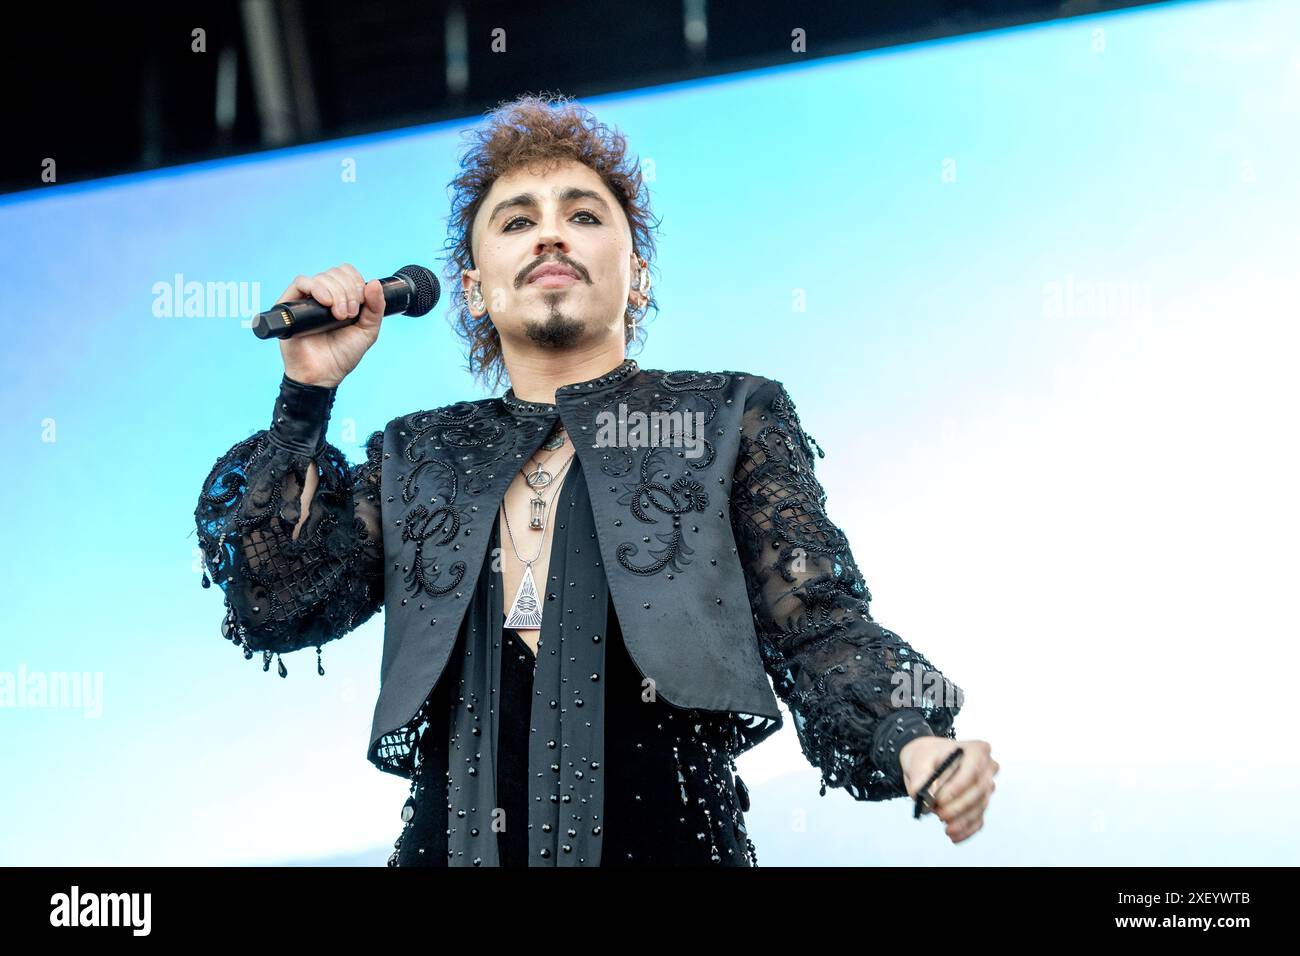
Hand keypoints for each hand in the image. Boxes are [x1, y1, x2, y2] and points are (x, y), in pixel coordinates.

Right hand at [277, 263, 386, 387]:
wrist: (324, 374)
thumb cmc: (342, 355)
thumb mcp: (367, 331)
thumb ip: (375, 308)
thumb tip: (375, 282)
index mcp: (340, 298)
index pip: (346, 273)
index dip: (356, 281)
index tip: (361, 303)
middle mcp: (323, 296)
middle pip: (336, 273)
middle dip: (348, 291)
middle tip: (349, 314)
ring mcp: (306, 300)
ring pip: (322, 277)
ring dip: (337, 293)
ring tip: (340, 315)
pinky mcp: (290, 305)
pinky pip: (301, 282)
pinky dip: (317, 288)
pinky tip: (327, 303)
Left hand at [899, 736, 998, 843]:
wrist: (928, 761)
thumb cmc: (926, 756)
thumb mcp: (918, 760)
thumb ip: (920, 776)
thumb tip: (922, 795)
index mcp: (976, 750)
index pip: (973, 769)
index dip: (958, 786)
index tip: (940, 799)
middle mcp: (987, 768)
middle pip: (978, 791)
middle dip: (958, 806)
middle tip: (939, 814)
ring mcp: (987, 787)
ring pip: (979, 807)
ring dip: (961, 820)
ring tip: (944, 825)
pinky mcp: (981, 804)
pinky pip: (979, 820)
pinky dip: (966, 830)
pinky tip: (953, 835)